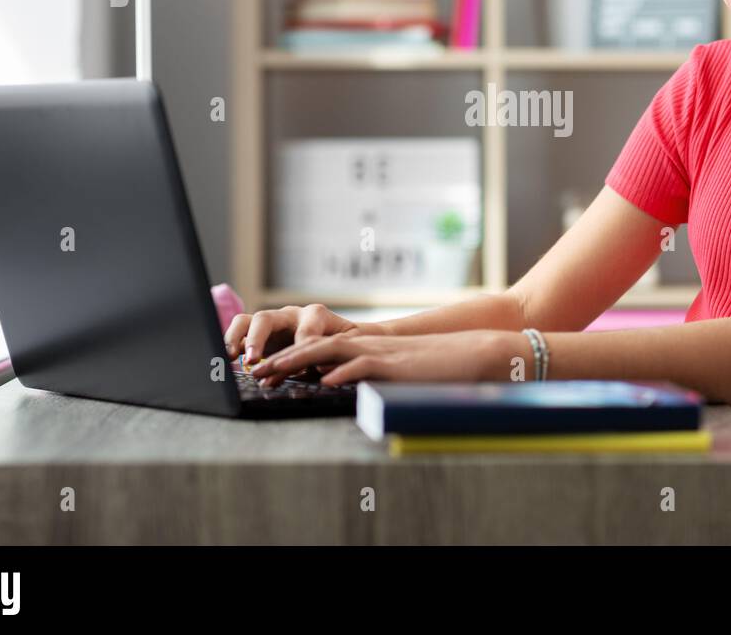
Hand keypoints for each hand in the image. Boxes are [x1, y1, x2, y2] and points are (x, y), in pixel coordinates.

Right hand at [223, 303, 389, 368]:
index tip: (300, 366)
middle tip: (251, 359)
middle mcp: (290, 315)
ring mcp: (274, 323)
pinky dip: (232, 345)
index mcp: (316, 315)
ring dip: (236, 338)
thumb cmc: (347, 341)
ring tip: (231, 357)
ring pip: (247, 321)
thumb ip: (341, 353)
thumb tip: (324, 368)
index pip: (304, 330)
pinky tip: (227, 361)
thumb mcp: (351, 345)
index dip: (301, 346)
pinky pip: (240, 333)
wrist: (344, 336)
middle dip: (257, 338)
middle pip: (267, 318)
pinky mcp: (261, 335)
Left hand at [249, 330, 523, 387]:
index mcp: (369, 347)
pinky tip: (324, 382)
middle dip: (282, 358)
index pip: (322, 348)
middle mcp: (370, 344)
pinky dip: (342, 373)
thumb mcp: (398, 371)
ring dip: (299, 362)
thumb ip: (371, 375)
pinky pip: (364, 365)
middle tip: (255, 369)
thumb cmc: (439, 367)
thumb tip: (343, 385)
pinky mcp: (396, 364)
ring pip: (332, 351)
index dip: (291, 357)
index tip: (266, 368)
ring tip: (273, 371)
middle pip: (316, 346)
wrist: (475, 351)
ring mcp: (382, 352)